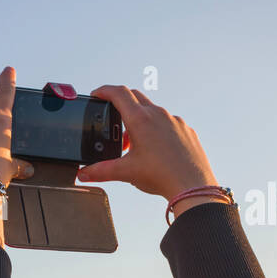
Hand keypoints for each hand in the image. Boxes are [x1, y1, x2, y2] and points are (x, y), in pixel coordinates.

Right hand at [76, 86, 219, 207]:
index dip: (104, 91)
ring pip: (152, 110)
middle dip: (120, 103)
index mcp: (141, 120)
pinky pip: (167, 122)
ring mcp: (174, 121)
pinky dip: (156, 128)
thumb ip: (101, 171)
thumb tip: (84, 174)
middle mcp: (159, 114)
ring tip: (132, 142)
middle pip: (135, 97)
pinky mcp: (185, 130)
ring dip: (138, 119)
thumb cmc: (161, 176)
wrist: (192, 186)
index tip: (96, 94)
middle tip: (111, 116)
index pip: (118, 94)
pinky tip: (154, 148)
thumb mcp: (125, 172)